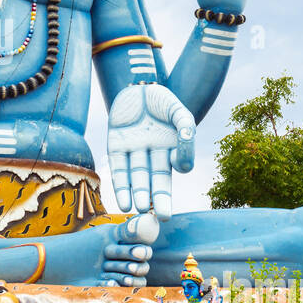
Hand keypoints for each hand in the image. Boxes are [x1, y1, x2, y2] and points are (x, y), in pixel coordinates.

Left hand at [107, 83, 195, 218]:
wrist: (135, 85)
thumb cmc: (161, 100)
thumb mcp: (178, 111)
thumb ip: (186, 127)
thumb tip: (187, 144)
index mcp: (171, 148)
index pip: (177, 167)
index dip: (176, 172)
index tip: (174, 169)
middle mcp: (153, 155)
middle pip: (157, 181)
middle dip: (159, 199)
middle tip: (162, 217)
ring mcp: (134, 152)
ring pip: (137, 178)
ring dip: (138, 194)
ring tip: (140, 210)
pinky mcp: (115, 147)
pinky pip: (119, 169)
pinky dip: (121, 186)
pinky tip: (124, 202)